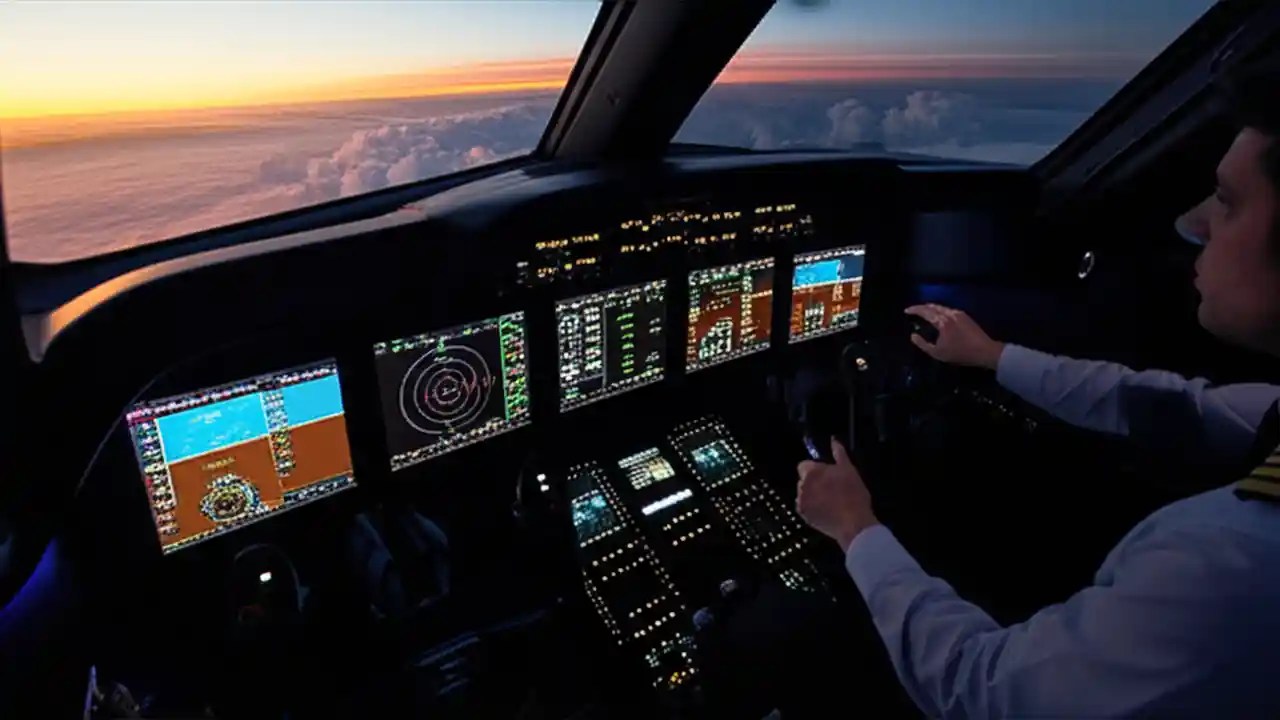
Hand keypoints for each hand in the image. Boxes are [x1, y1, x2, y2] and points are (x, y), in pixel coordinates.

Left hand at [796, 438, 878, 552]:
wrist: (854, 523)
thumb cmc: (853, 493)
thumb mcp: (849, 469)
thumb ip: (839, 453)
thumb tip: (834, 440)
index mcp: (811, 472)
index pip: (804, 465)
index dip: (815, 470)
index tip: (827, 476)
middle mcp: (802, 486)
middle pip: (803, 480)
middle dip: (813, 483)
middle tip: (831, 488)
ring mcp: (801, 502)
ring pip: (803, 494)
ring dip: (812, 495)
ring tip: (830, 501)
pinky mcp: (803, 516)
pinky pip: (804, 508)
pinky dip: (812, 509)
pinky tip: (826, 511)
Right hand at [904, 304, 1005, 369]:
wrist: (984, 351)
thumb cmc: (960, 353)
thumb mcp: (938, 353)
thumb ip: (923, 344)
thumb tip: (913, 336)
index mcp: (942, 321)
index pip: (925, 311)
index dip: (914, 310)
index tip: (907, 311)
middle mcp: (949, 314)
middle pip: (933, 306)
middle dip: (922, 307)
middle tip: (914, 311)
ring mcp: (959, 314)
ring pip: (941, 307)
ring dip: (931, 308)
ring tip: (925, 312)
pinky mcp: (965, 316)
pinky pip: (948, 309)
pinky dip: (940, 311)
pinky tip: (939, 316)